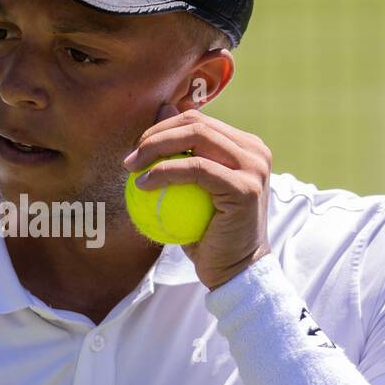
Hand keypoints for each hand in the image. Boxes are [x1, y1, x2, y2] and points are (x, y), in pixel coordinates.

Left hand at [122, 103, 272, 289]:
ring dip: (156, 148)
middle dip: (155, 135)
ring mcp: (253, 167)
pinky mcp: (245, 188)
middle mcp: (254, 151)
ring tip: (131, 168)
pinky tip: (142, 184)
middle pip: (196, 124)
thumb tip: (159, 113)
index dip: (161, 128)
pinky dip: (165, 171)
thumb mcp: (191, 191)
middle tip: (130, 159)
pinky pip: (197, 169)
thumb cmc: (208, 235)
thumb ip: (180, 155)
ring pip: (197, 138)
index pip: (197, 122)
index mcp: (245, 147)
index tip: (135, 150)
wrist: (235, 271)